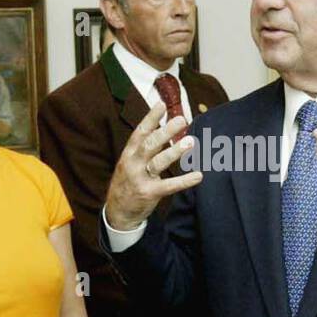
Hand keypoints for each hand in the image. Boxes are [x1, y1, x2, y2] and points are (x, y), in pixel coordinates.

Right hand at [104, 102, 202, 229]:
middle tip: (182, 119)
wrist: (118, 212)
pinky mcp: (149, 193)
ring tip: (190, 142)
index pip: (140, 132)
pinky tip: (198, 175)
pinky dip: (184, 181)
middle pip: (150, 144)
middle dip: (165, 131)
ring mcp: (140, 179)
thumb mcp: (130, 162)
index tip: (162, 104)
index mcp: (129, 153)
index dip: (150, 118)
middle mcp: (132, 164)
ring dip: (174, 151)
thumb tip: (162, 128)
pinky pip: (168, 186)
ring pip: (158, 162)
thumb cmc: (128, 182)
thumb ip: (145, 147)